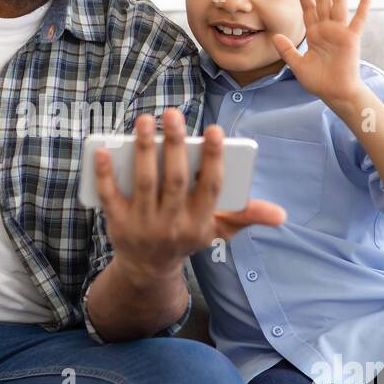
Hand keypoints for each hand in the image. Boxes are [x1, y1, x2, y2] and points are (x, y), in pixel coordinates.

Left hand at [94, 109, 285, 280]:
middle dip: (176, 146)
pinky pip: (110, 196)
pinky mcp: (117, 224)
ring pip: (145, 183)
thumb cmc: (186, 237)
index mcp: (200, 222)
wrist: (148, 270)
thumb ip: (246, 216)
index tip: (215, 131)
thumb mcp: (218, 231)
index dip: (215, 159)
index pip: (210, 187)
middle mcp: (173, 224)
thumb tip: (280, 214)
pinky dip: (105, 173)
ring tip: (146, 121)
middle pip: (175, 181)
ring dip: (144, 150)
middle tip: (173, 114)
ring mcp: (143, 225)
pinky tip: (103, 149)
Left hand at [272, 0, 371, 105]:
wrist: (335, 93)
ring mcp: (340, 32)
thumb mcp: (297, 65)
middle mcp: (327, 29)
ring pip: (339, 5)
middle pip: (323, 1)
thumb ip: (287, 50)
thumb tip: (275, 36)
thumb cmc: (319, 81)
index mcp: (315, 34)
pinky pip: (359, 20)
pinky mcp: (352, 39)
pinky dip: (364, 6)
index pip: (308, 10)